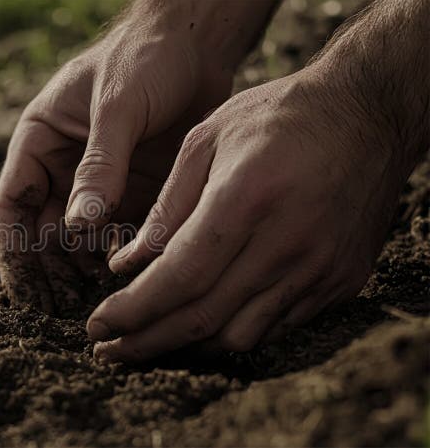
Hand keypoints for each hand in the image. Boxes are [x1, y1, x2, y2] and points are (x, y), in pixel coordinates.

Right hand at [0, 3, 239, 312]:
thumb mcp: (118, 107)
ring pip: (79, 239)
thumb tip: (78, 228)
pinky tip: (126, 278)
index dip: (13, 252)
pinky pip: (117, 233)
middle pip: (42, 231)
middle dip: (48, 271)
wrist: (197, 42)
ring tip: (94, 301)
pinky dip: (117, 257)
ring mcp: (99, 180)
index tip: (26, 292)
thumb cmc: (146, 57)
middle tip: (63, 310)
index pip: (11, 205)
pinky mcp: (134, 189)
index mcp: (40, 140)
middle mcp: (64, 166)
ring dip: (81, 271)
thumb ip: (100, 165)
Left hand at [88, 67, 419, 361]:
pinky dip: (231, 333)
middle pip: (203, 318)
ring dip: (187, 347)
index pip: (179, 278)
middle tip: (109, 352)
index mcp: (245, 200)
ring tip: (147, 341)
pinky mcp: (340, 281)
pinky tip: (202, 326)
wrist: (369, 114)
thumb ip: (165, 207)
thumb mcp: (206, 139)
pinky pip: (277, 327)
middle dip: (146, 342)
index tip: (97, 326)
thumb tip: (126, 266)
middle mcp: (285, 244)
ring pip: (240, 336)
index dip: (132, 311)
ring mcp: (318, 268)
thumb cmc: (278, 115)